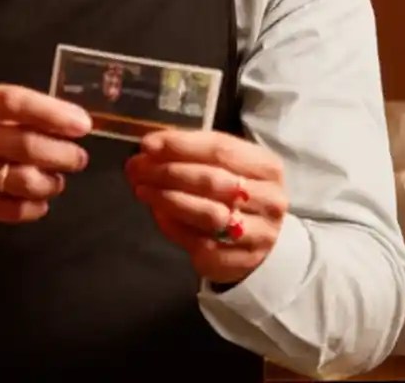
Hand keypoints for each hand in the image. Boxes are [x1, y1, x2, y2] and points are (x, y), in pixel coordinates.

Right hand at [0, 84, 91, 237]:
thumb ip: (20, 117)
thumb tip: (72, 124)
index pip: (13, 101)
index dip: (52, 112)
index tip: (82, 124)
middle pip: (23, 144)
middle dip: (61, 153)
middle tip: (78, 158)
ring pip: (21, 181)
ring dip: (50, 183)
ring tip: (57, 181)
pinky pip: (12, 209)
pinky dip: (35, 207)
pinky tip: (39, 201)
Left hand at [125, 130, 287, 285]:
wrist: (262, 240)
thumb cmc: (237, 193)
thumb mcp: (225, 166)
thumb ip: (190, 154)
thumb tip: (148, 149)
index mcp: (267, 167)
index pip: (220, 149)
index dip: (180, 145)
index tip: (148, 144)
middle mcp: (269, 200)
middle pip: (212, 180)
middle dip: (168, 172)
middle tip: (136, 168)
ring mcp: (258, 233)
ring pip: (208, 213)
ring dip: (168, 199)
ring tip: (142, 189)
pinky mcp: (239, 260)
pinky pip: (201, 242)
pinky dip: (175, 226)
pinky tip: (158, 214)